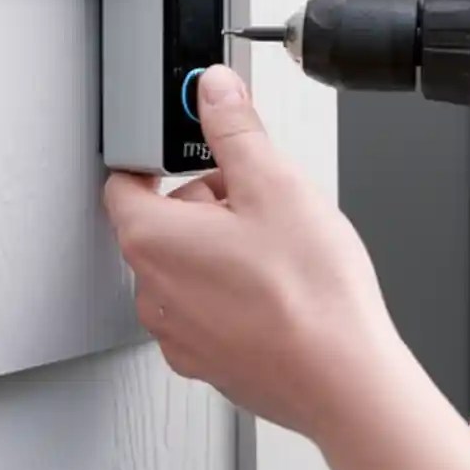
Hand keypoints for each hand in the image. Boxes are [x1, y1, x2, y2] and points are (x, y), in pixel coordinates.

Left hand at [104, 65, 469, 469]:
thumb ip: (235, 127)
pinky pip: (208, 310)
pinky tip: (280, 290)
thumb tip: (214, 90)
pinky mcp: (208, 361)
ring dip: (222, 249)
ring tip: (278, 251)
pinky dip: (234, 294)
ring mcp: (178, 334)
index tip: (195, 148)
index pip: (124, 179)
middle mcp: (152, 293)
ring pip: (188, 268)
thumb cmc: (311, 295)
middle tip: (260, 202)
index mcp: (152, 240)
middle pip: (163, 223)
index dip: (160, 155)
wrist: (345, 379)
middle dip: (208, 203)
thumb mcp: (274, 182)